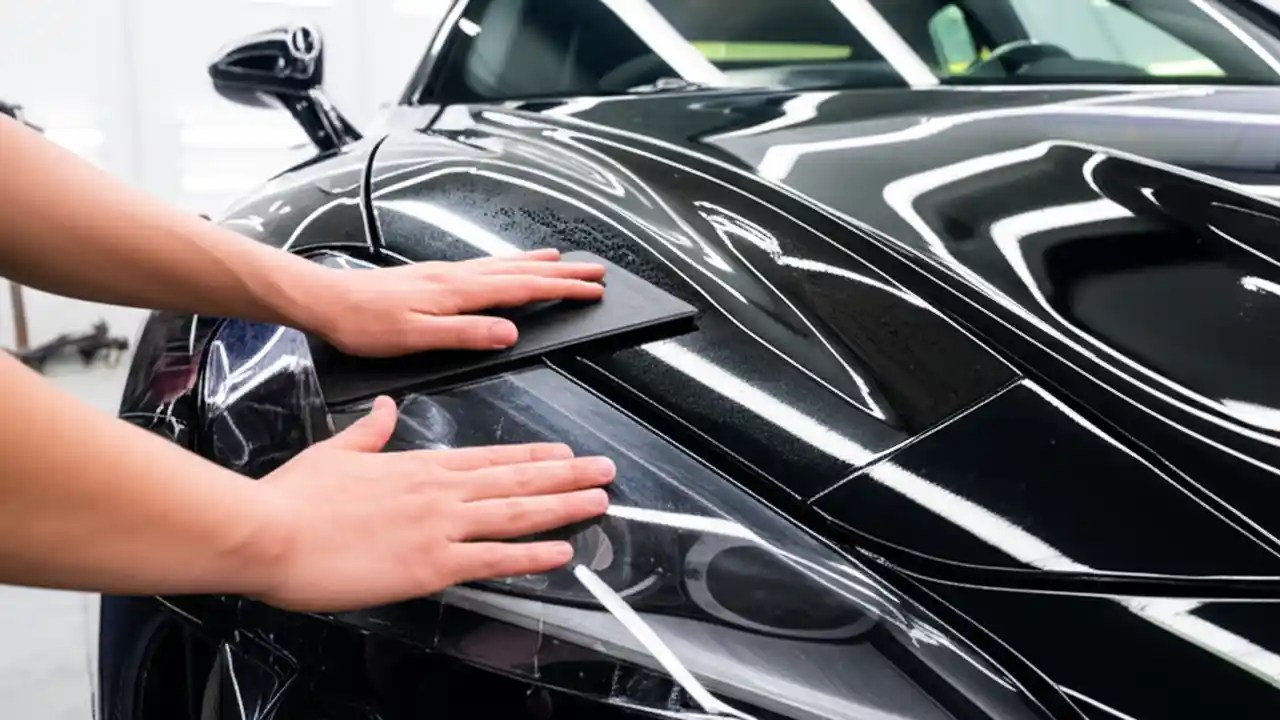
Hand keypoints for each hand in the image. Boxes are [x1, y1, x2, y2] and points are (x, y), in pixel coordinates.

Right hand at [250, 396, 613, 611]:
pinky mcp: (431, 565)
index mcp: (419, 465)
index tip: (563, 453)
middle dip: (566, 476)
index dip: (533, 456)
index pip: (490, 457)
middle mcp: (439, 492)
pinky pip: (494, 559)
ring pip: (517, 512)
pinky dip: (531, 555)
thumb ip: (370, 431)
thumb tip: (386, 411)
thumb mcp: (336, 450)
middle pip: (516, 480)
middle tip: (604, 471)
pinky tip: (561, 551)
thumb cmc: (294, 497)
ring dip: (564, 506)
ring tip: (599, 500)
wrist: (267, 530)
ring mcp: (439, 527)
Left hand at [308, 249, 605, 356]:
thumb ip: (466, 334)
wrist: (325, 300)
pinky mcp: (432, 276)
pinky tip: (506, 267)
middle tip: (595, 271)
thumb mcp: (416, 338)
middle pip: (521, 271)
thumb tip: (510, 333)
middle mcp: (456, 277)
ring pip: (503, 265)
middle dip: (562, 272)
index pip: (523, 289)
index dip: (561, 290)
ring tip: (563, 261)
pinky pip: (484, 266)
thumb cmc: (364, 324)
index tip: (593, 290)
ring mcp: (444, 273)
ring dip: (537, 264)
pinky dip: (508, 264)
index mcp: (457, 292)